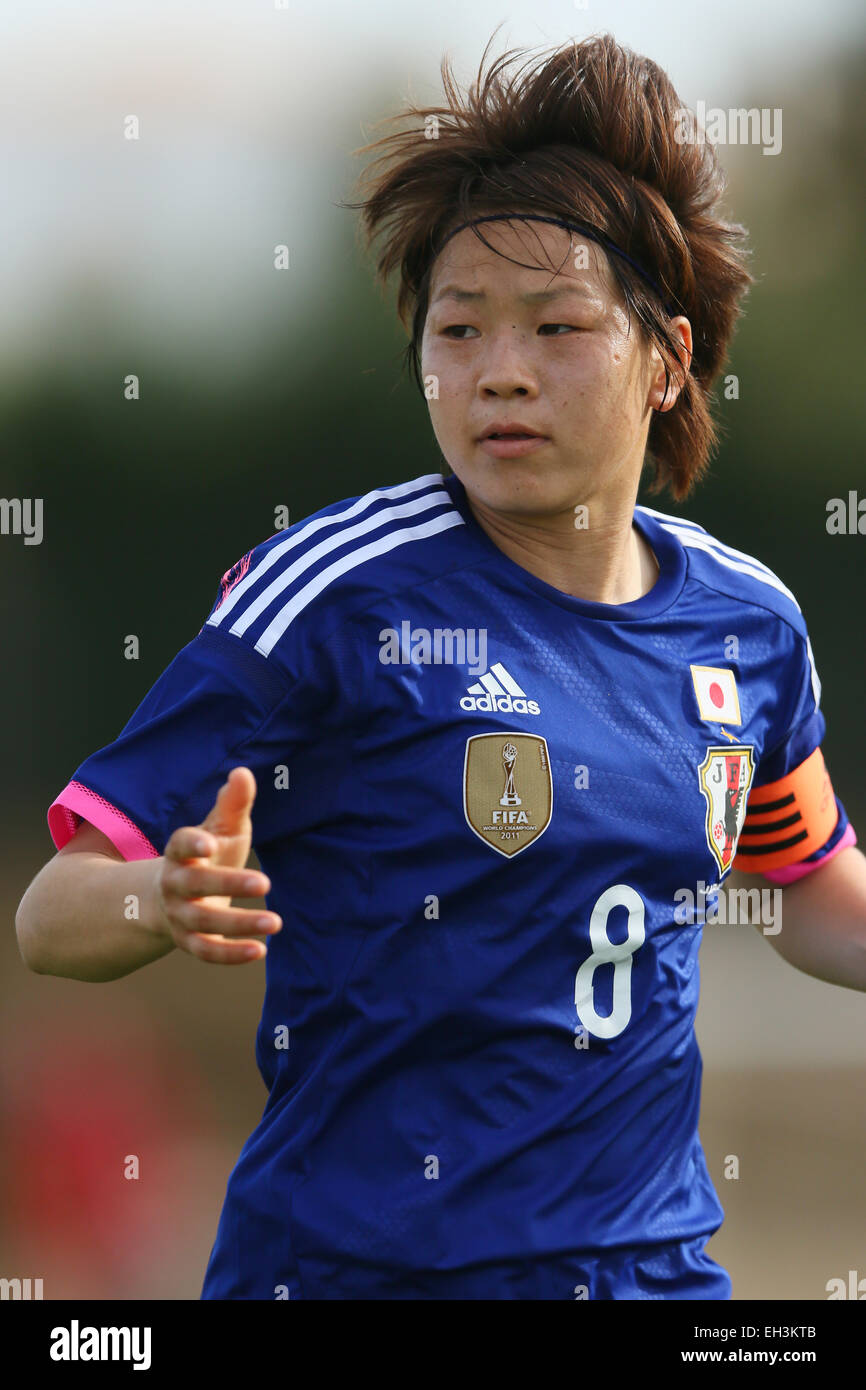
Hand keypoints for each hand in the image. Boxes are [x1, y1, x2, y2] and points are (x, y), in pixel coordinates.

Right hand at [151, 766, 280, 963]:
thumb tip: (243, 773)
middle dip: (228, 885)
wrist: (171, 896)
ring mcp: (180, 915)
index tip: (210, 842)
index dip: (191, 843)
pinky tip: (260, 950)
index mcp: (180, 852)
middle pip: (196, 885)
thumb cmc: (207, 854)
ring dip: (238, 924)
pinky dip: (230, 955)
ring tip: (275, 922)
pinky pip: (207, 952)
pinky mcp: (190, 942)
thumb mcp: (221, 828)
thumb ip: (232, 804)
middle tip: (265, 883)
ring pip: (204, 923)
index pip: (179, 844)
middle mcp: (175, 884)